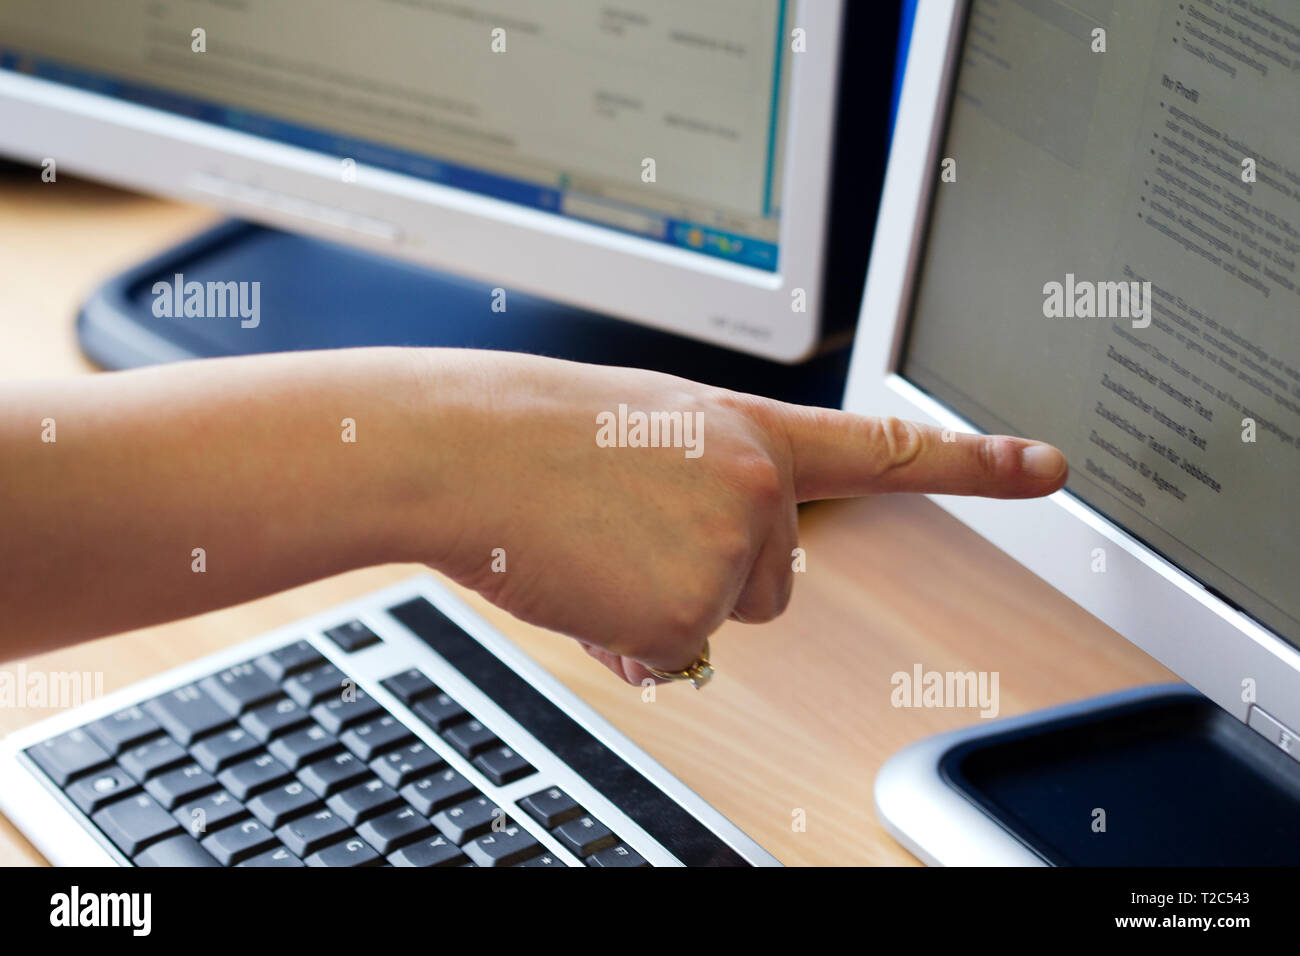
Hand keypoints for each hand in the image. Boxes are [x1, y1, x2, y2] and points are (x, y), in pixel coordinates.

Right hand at [411, 350, 1068, 684]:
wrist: (463, 446)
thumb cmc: (534, 432)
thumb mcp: (648, 429)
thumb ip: (709, 484)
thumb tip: (710, 589)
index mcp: (751, 429)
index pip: (884, 448)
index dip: (974, 462)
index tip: (1048, 468)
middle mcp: (761, 484)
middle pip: (776, 580)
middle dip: (711, 577)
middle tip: (630, 532)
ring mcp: (732, 547)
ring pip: (723, 620)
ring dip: (663, 604)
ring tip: (598, 545)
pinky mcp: (693, 611)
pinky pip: (673, 655)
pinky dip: (626, 637)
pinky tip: (585, 581)